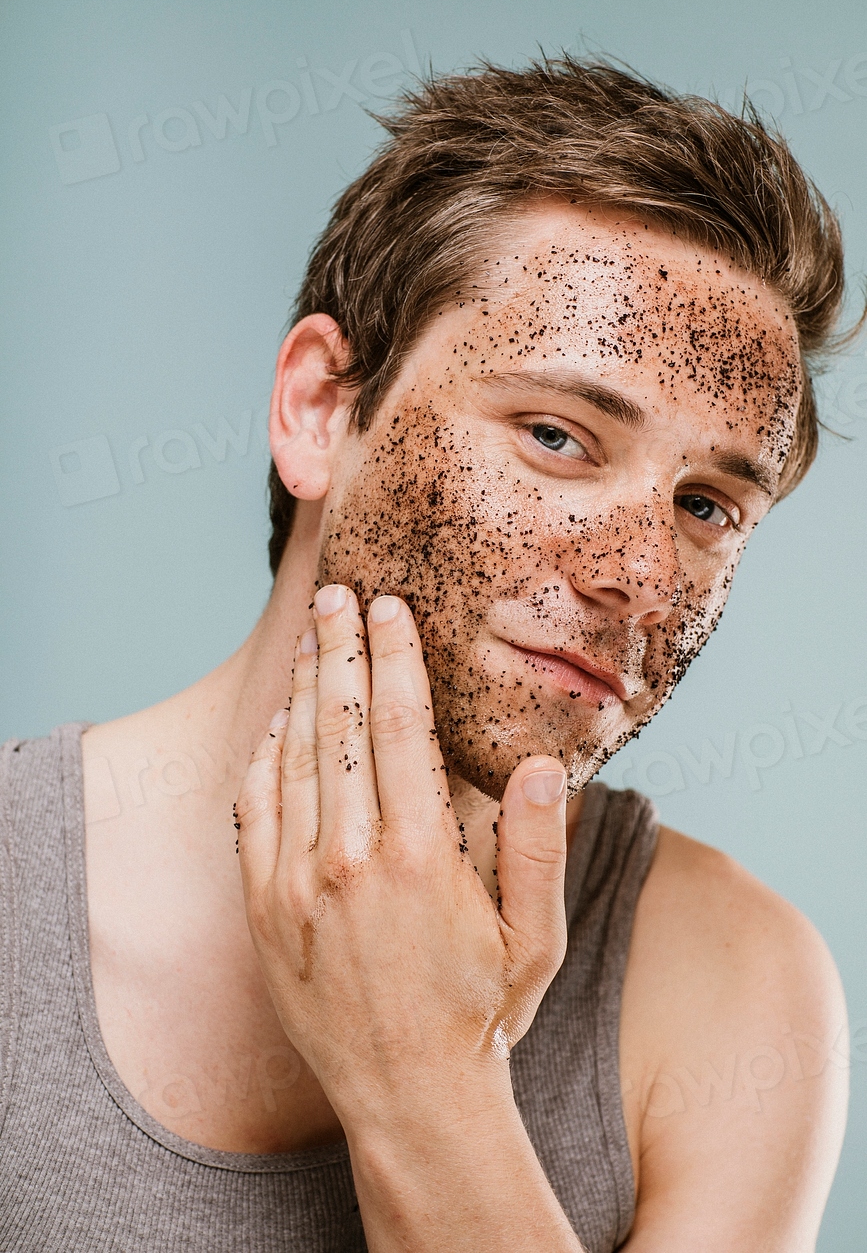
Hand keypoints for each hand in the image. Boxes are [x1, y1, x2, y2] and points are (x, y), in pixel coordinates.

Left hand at [235, 584, 568, 1130]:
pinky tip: (278, 722)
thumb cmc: (481, 1013)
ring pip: (294, 758)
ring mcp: (297, 884)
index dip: (394, 657)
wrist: (407, 1096)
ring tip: (310, 640)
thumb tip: (540, 762)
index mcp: (422, 854)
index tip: (390, 607)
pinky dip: (265, 756)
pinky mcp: (263, 909)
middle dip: (339, 649)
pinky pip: (256, 811)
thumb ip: (536, 846)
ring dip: (301, 690)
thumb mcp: (535, 938)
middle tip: (338, 595)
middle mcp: (352, 859)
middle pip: (338, 724)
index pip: (399, 726)